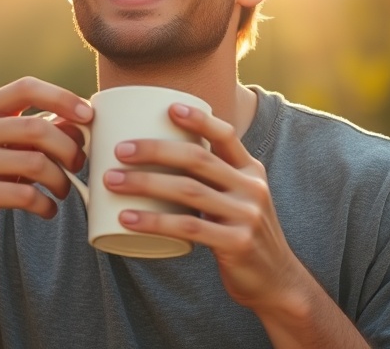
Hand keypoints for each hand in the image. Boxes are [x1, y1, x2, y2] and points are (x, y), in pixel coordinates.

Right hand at [0, 77, 92, 258]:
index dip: (62, 97)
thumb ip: (31, 130)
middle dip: (69, 148)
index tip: (88, 115)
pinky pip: (26, 195)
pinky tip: (47, 209)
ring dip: (60, 180)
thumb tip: (80, 121)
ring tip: (63, 190)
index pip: (26, 88)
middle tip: (79, 164)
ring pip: (37, 163)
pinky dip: (45, 205)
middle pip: (38, 128)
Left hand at [103, 103, 307, 311]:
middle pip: (197, 158)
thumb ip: (213, 180)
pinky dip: (153, 221)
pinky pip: (188, 227)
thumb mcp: (238, 199)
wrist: (277, 280)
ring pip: (188, 191)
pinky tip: (127, 219)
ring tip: (112, 181)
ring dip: (145, 183)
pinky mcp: (236, 243)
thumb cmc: (242, 234)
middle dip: (155, 150)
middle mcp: (251, 187)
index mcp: (250, 170)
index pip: (226, 135)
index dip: (199, 119)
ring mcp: (246, 215)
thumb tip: (163, 159)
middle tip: (120, 150)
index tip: (169, 108)